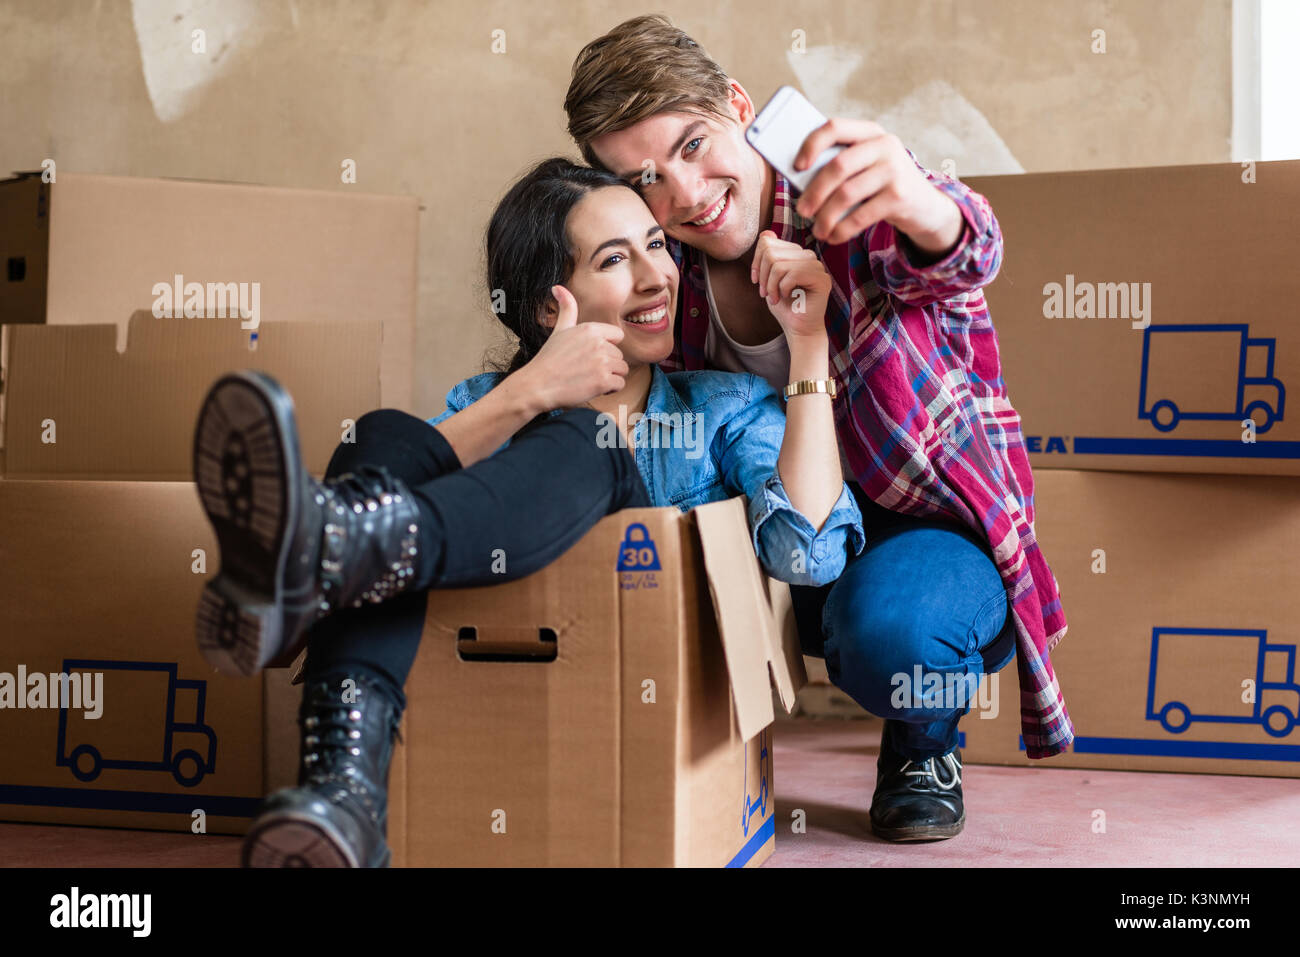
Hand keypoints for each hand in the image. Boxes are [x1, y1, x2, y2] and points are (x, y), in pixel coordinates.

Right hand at [514, 285, 628, 409]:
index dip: (607, 347)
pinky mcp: (603, 380)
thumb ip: (566, 309)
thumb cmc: (549, 359)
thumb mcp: (559, 330)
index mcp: (590, 329)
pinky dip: (610, 389)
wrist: (538, 385)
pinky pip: (620, 384)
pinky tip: (593, 387)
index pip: (617, 336)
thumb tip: (558, 287)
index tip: (591, 355)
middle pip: (620, 356)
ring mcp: (602, 362)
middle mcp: (598, 343)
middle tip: (586, 370)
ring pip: (622, 370)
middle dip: (607, 365)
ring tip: (590, 379)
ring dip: (610, 377)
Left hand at [751, 230, 830, 339]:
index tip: (756, 281)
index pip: (767, 241)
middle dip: (763, 276)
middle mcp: (807, 256)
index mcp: (795, 253)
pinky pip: (792, 274)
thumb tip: (767, 233)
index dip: (756, 262)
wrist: (798, 329)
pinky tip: (787, 297)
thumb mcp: (769, 279)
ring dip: (771, 285)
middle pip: (770, 252)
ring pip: (779, 264)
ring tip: (775, 297)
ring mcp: (817, 266)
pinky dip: (783, 289)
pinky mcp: (822, 279)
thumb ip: (767, 257)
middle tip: (766, 293)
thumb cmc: (784, 306)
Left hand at [792, 118, 958, 248]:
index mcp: (870, 132)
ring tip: (818, 230)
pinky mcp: (899, 197)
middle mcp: (885, 146)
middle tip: (802, 210)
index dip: (811, 145)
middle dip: (814, 192)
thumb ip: (840, 166)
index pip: (834, 127)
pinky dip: (841, 230)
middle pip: (838, 166)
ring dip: (825, 216)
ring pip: (846, 194)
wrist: (926, 206)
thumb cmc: (882, 185)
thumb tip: (799, 182)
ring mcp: (895, 170)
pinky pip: (859, 216)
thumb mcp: (866, 166)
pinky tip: (833, 237)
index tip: (797, 166)